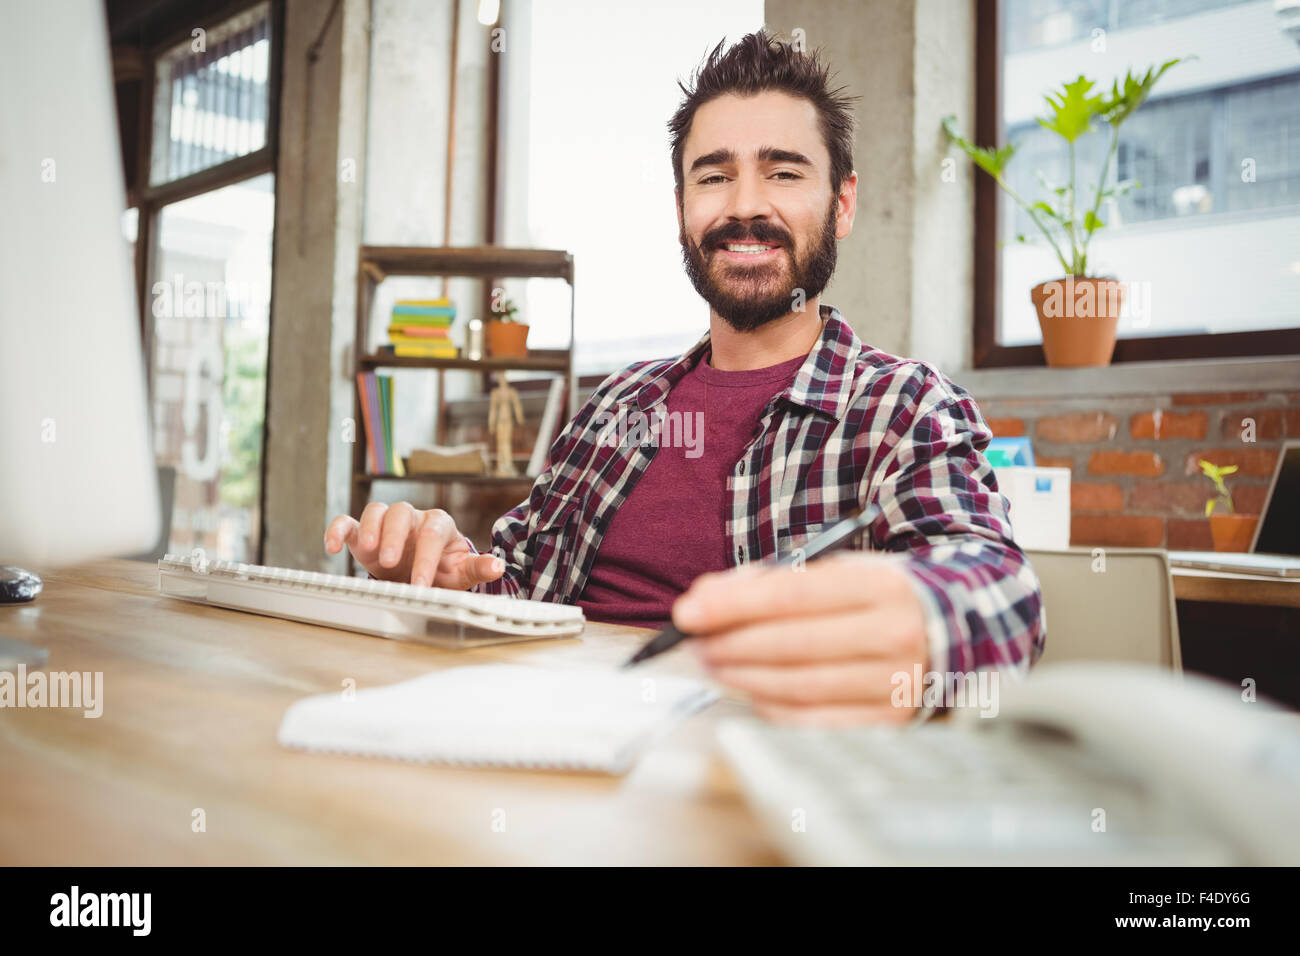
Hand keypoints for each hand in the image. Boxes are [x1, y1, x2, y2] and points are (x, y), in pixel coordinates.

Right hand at [323, 502, 504, 589]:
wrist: (421, 574)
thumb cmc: (443, 570)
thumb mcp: (461, 572)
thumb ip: (477, 568)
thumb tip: (498, 565)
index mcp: (439, 525)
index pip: (433, 534)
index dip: (427, 558)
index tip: (421, 584)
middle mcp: (412, 518)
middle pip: (402, 514)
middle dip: (396, 537)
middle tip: (392, 562)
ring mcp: (386, 522)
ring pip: (377, 511)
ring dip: (371, 529)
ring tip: (369, 550)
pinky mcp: (362, 532)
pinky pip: (348, 522)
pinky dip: (337, 529)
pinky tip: (331, 547)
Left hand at [670, 552, 929, 725]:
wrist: (955, 628)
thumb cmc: (877, 596)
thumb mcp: (837, 569)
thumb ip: (769, 580)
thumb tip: (704, 601)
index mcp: (882, 584)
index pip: (792, 595)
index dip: (733, 605)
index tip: (687, 612)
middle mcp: (895, 635)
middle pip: (790, 644)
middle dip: (729, 643)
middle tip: (694, 642)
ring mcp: (895, 684)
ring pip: (797, 686)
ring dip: (742, 676)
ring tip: (714, 663)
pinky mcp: (889, 722)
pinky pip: (812, 721)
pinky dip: (770, 706)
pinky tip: (749, 690)